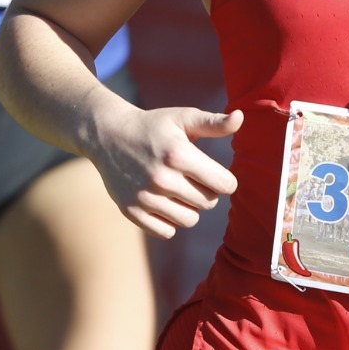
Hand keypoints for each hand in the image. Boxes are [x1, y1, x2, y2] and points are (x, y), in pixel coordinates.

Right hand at [86, 105, 243, 238]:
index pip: (224, 185)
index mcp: (179, 154)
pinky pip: (166, 231)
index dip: (225, 180)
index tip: (216, 174)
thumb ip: (214, 123)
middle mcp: (162, 178)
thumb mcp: (182, 118)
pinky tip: (164, 202)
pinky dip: (169, 221)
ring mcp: (145, 197)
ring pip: (190, 220)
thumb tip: (240, 118)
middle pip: (209, 203)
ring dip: (190, 207)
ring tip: (178, 190)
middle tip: (193, 178)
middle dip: (207, 192)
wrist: (108, 135)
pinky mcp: (131, 211)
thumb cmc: (153, 126)